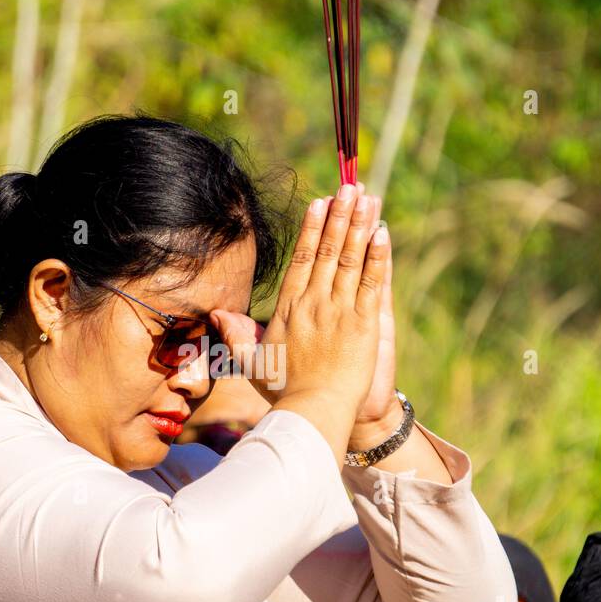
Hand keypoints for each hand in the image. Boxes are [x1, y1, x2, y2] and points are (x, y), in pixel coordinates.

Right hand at [212, 181, 393, 424]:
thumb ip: (237, 335)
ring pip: (350, 259)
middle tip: (348, 188)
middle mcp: (313, 303)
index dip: (312, 230)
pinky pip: (371, 282)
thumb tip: (218, 313)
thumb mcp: (253, 363)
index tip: (319, 204)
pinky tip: (382, 233)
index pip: (301, 261)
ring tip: (366, 198)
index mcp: (289, 310)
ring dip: (359, 226)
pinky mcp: (363, 323)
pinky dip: (377, 257)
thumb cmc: (283, 395)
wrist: (312, 414)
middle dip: (339, 216)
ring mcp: (339, 311)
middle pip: (328, 251)